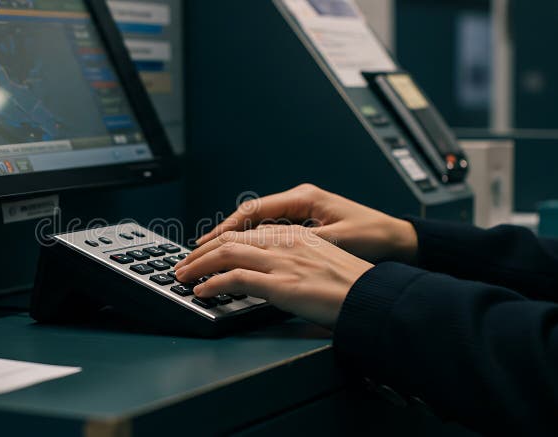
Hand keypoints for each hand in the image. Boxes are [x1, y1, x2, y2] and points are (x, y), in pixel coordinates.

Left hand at [176, 226, 373, 327]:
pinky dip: (212, 283)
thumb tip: (272, 273)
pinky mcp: (280, 283)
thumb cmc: (354, 286)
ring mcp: (281, 261)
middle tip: (185, 263)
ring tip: (183, 275)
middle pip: (230, 239)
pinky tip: (202, 291)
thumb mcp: (323, 262)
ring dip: (198, 265)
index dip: (220, 241)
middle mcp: (285, 242)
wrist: (374, 297)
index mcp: (296, 235)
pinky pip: (234, 278)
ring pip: (226, 254)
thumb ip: (296, 260)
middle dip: (201, 251)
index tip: (205, 251)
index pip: (247, 231)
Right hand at [197, 184, 417, 263]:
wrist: (399, 241)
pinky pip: (270, 231)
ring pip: (258, 224)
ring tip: (212, 254)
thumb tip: (271, 250)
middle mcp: (299, 200)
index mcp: (303, 197)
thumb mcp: (337, 239)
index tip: (207, 242)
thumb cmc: (374, 236)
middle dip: (223, 234)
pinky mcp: (306, 224)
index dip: (227, 228)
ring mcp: (302, 212)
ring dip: (235, 239)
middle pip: (250, 216)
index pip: (254, 210)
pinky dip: (252, 242)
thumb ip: (303, 243)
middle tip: (199, 251)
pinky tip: (241, 256)